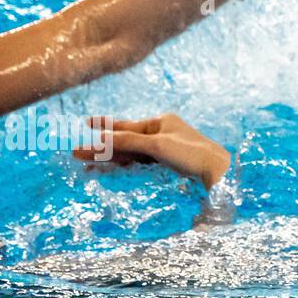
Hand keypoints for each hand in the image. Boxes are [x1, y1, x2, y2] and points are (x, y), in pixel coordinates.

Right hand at [73, 113, 230, 188]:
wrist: (219, 175)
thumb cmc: (191, 155)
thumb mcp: (156, 146)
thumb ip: (126, 142)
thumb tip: (99, 140)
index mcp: (161, 122)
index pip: (126, 126)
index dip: (104, 127)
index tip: (85, 124)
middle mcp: (162, 134)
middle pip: (126, 141)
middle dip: (102, 148)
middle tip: (77, 154)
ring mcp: (165, 152)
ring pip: (131, 155)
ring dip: (110, 160)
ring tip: (88, 167)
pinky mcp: (168, 168)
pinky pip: (140, 165)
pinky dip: (124, 167)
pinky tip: (112, 170)